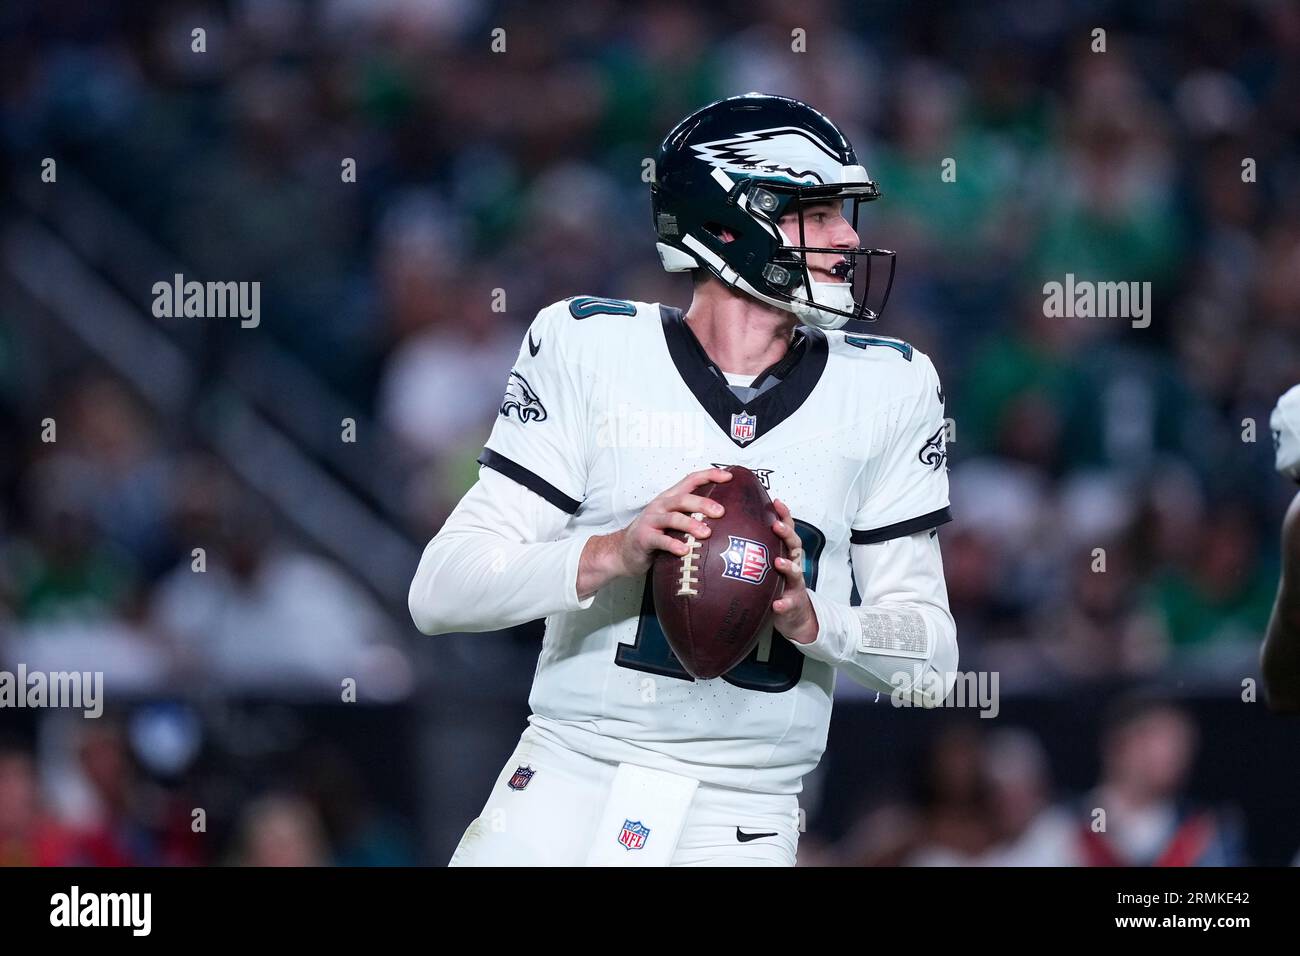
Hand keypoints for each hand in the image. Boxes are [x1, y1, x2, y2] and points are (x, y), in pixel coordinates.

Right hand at [578, 468, 731, 597]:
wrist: (623, 551)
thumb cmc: (654, 535)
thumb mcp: (673, 522)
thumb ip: (693, 517)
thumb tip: (726, 519)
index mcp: (670, 498)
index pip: (691, 480)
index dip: (709, 475)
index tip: (729, 477)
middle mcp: (661, 506)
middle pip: (683, 499)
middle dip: (703, 504)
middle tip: (720, 512)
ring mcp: (651, 521)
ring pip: (673, 518)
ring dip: (691, 525)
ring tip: (706, 533)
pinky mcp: (644, 538)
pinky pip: (660, 540)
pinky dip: (673, 545)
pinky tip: (685, 551)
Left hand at [770, 497, 817, 644]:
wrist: (794, 615)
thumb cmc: (777, 584)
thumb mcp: (769, 564)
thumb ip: (758, 549)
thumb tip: (733, 527)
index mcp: (786, 554)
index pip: (787, 530)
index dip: (784, 515)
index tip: (776, 502)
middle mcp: (793, 566)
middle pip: (794, 546)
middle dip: (787, 535)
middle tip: (777, 526)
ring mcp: (794, 585)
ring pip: (795, 573)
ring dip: (788, 566)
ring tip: (779, 563)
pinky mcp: (792, 604)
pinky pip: (788, 604)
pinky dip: (783, 603)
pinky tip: (777, 604)